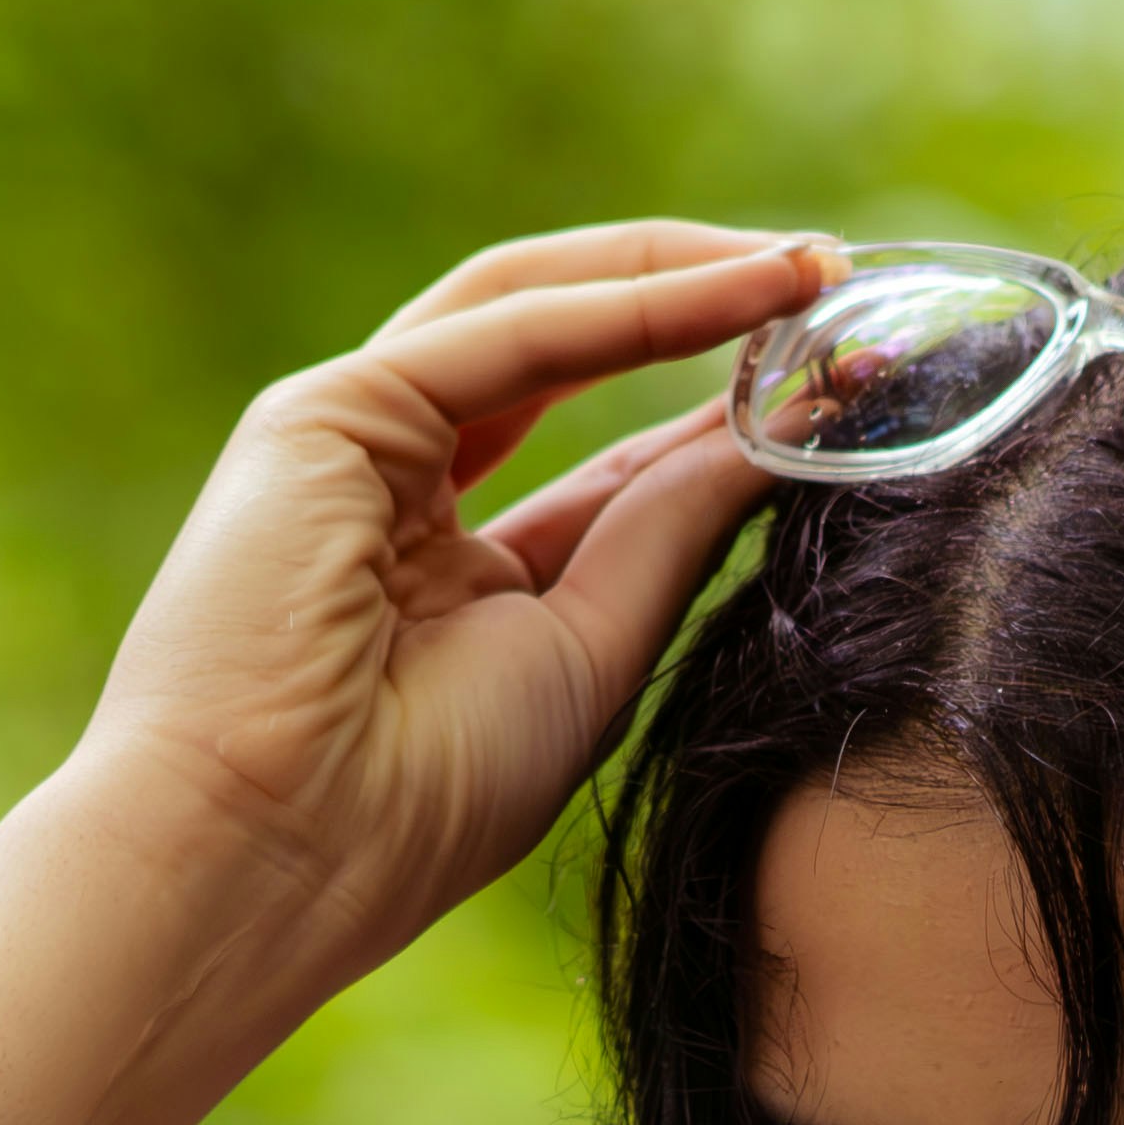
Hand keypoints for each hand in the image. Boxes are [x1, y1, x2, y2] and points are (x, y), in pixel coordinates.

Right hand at [65, 221, 825, 993]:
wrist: (274, 855)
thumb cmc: (418, 801)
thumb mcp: (589, 651)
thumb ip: (670, 531)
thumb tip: (777, 433)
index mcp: (454, 571)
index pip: (610, 460)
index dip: (724, 412)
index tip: (849, 385)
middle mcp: (401, 485)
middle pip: (575, 349)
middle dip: (713, 311)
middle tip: (849, 291)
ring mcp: (355, 437)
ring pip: (542, 307)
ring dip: (687, 275)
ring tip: (820, 269)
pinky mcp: (328, 410)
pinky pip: (512, 327)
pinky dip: (636, 303)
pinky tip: (749, 290)